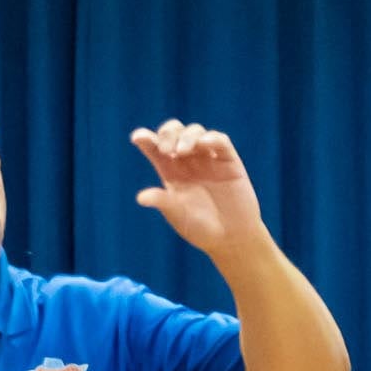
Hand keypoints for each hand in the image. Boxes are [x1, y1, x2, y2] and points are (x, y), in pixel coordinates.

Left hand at [133, 120, 269, 260]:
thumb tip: (141, 198)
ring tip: (182, 152)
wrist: (233, 239)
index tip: (138, 138)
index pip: (154, 147)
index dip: (145, 138)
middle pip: (174, 132)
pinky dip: (211, 138)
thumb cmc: (201, 230)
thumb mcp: (178, 216)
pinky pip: (220, 141)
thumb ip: (163, 202)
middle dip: (167, 134)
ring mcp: (209, 159)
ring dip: (187, 136)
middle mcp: (188, 162)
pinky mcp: (229, 161)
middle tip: (166, 150)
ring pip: (195, 131)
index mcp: (170, 172)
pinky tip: (204, 144)